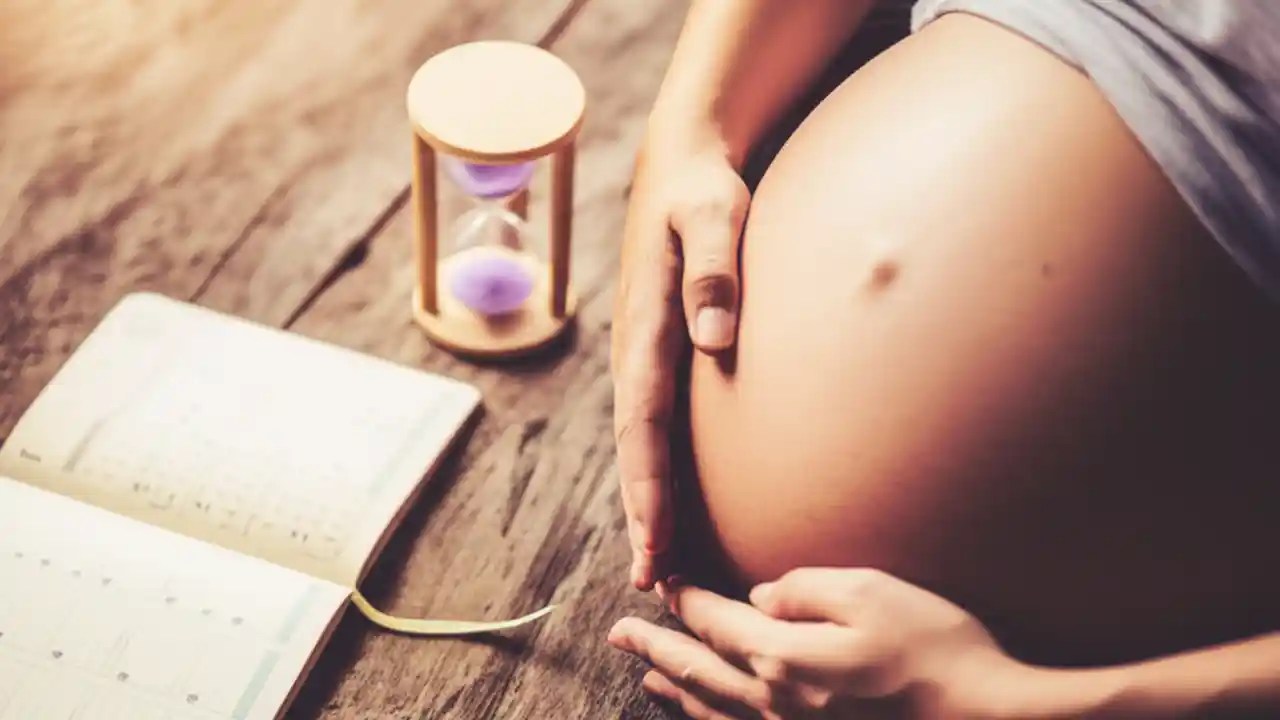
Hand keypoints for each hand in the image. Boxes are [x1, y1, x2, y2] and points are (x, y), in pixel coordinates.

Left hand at [607, 568, 1035, 718]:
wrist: (988, 716)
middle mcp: (776, 703)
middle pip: (698, 671)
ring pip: (714, 709)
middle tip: (619, 634)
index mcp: (783, 658)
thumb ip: (802, 589)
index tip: (661, 580)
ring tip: (645, 675)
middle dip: (656, 647)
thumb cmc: (935, 647)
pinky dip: (710, 719)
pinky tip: (705, 712)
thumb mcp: (868, 592)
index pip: (715, 622)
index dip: (684, 599)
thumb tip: (757, 598)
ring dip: (674, 688)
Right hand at [611, 124, 749, 589]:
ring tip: (659, 564)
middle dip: (642, 515)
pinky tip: (670, 501)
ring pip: (638, 443)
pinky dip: (656, 468)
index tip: (654, 542)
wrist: (679, 164)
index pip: (643, 422)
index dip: (648, 486)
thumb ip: (713, 272)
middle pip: (633, 447)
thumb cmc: (702, 189)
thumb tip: (714, 340)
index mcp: (647, 326)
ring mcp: (644, 354)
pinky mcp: (660, 351)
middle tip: (653, 582)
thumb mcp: (714, 215)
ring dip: (645, 502)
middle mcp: (637, 349)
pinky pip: (653, 423)